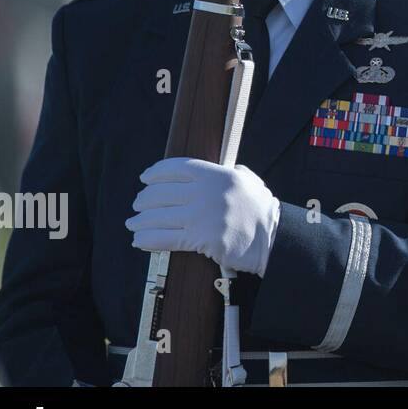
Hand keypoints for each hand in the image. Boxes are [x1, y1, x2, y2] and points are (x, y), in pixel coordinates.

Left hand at [126, 157, 280, 275]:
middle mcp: (207, 193)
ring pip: (158, 217)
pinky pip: (165, 239)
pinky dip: (148, 240)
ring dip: (140, 221)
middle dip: (143, 200)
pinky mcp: (201, 239)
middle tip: (138, 204)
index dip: (155, 173)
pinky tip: (140, 240)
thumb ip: (228, 172)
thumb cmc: (260, 209)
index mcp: (217, 174)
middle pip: (162, 193)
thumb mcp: (248, 181)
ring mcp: (203, 217)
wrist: (274, 237)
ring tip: (133, 224)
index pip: (176, 168)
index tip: (145, 178)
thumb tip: (207, 170)